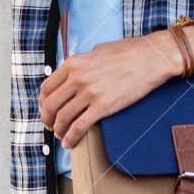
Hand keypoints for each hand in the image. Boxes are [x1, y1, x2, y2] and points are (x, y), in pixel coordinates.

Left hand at [38, 31, 183, 150]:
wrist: (151, 58)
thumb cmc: (127, 52)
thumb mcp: (97, 51)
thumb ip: (82, 62)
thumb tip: (75, 73)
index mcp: (73, 63)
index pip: (46, 87)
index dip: (43, 103)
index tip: (46, 110)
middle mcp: (77, 77)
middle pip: (50, 105)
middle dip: (47, 119)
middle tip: (50, 126)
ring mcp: (89, 92)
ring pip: (62, 118)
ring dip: (58, 130)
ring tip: (61, 136)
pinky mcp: (103, 106)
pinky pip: (79, 127)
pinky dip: (71, 138)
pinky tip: (70, 143)